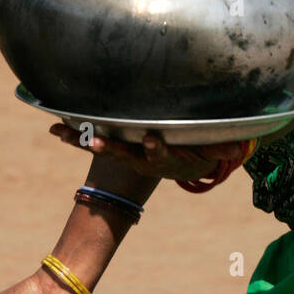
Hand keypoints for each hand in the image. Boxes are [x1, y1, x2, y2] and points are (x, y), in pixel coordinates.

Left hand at [49, 122, 257, 181]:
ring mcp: (123, 153)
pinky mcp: (113, 146)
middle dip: (108, 147)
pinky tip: (54, 128)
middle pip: (122, 153)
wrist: (175, 166)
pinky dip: (74, 134)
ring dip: (81, 140)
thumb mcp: (208, 150)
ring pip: (101, 147)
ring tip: (61, 133)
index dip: (155, 147)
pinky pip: (90, 140)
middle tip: (94, 143)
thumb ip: (220, 147)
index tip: (152, 139)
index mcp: (162, 157)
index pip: (159, 153)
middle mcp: (139, 157)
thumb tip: (238, 148)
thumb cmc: (193, 150)